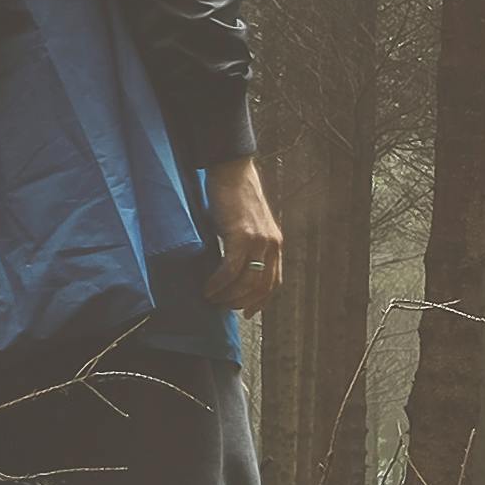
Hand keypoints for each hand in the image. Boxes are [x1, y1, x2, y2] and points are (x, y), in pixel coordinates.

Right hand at [206, 155, 288, 311]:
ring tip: (212, 299)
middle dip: (241, 302)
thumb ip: (248, 247)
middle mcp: (272, 244)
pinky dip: (219, 283)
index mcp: (275, 244)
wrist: (232, 171)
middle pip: (261, 287)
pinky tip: (208, 288)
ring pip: (246, 282)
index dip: (260, 301)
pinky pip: (230, 269)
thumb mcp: (248, 226)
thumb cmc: (235, 198)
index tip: (247, 312)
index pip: (274, 282)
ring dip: (228, 296)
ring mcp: (259, 240)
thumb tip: (234, 271)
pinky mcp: (242, 235)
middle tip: (222, 307)